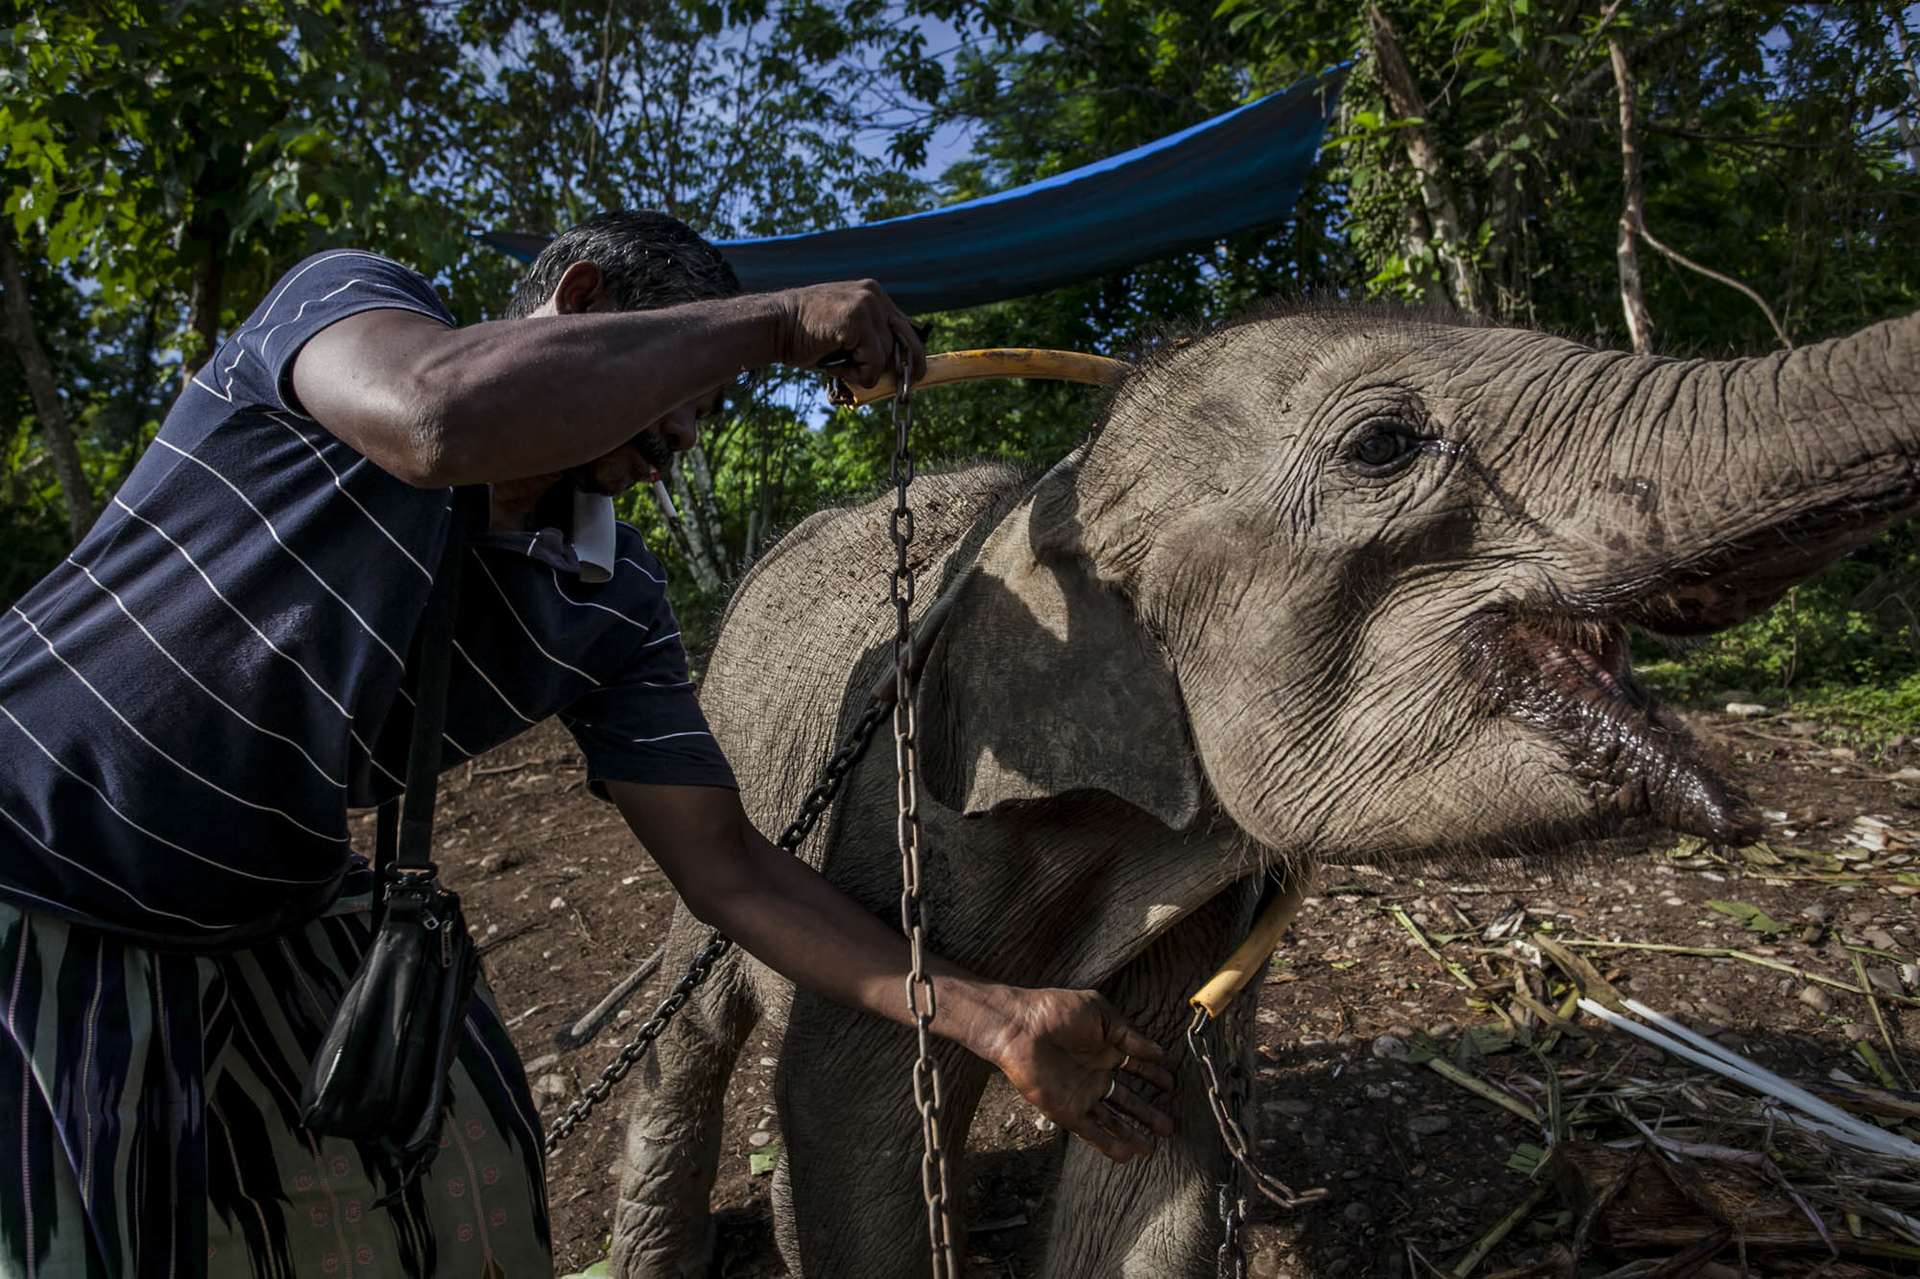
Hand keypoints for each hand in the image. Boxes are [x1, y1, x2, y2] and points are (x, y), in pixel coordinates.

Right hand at [769, 279, 925, 388]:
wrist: (773, 326)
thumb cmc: (803, 336)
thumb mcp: (843, 334)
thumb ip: (868, 342)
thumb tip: (895, 369)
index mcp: (871, 294)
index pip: (903, 325)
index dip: (911, 352)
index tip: (915, 372)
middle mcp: (873, 295)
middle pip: (907, 337)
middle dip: (910, 365)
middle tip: (910, 384)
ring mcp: (866, 304)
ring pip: (887, 355)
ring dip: (865, 372)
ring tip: (838, 367)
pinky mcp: (857, 320)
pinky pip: (874, 361)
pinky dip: (859, 374)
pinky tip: (835, 368)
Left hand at [980, 988, 1175, 1163]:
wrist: (1019, 1027)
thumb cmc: (1056, 1011)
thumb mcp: (1101, 1014)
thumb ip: (1129, 1035)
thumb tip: (1158, 1051)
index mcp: (1104, 1049)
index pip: (1135, 1067)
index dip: (1154, 1077)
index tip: (1171, 1086)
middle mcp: (1095, 1074)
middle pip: (1127, 1099)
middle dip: (1148, 1113)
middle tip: (1169, 1127)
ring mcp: (1081, 1094)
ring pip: (1112, 1120)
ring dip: (1131, 1134)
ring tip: (1151, 1148)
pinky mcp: (1066, 1110)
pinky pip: (1089, 1132)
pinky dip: (1107, 1145)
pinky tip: (1124, 1155)